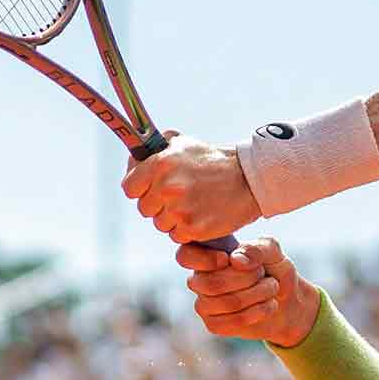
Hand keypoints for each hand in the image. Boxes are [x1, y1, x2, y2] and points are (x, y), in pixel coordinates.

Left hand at [121, 133, 262, 243]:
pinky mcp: (193, 229)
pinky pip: (177, 236)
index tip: (151, 189)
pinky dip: (187, 230)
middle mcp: (167, 187)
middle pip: (144, 209)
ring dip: (173, 219)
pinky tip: (202, 215)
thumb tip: (134, 159)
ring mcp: (179, 210)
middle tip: (179, 196)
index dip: (140, 190)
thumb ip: (156, 149)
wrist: (249, 179)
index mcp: (160, 164)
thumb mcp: (183, 144)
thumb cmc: (214, 160)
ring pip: (160, 224)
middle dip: (158, 205)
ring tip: (194, 204)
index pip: (129, 188)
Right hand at [177, 237, 318, 347]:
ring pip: (224, 303)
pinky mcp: (214, 324)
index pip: (185, 256)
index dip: (204, 260)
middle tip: (263, 274)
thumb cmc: (274, 270)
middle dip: (246, 278)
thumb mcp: (272, 252)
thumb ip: (257, 249)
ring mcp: (204, 304)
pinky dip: (256, 312)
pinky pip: (230, 322)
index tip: (227, 259)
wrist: (288, 301)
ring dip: (257, 294)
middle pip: (209, 284)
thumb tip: (235, 261)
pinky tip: (269, 305)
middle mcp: (200, 279)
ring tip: (271, 287)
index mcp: (206, 255)